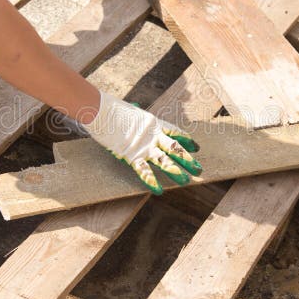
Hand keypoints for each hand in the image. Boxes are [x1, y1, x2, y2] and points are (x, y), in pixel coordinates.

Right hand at [81, 91, 201, 194]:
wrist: (100, 110)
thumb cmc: (111, 108)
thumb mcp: (129, 110)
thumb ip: (136, 112)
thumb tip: (136, 107)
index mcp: (153, 123)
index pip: (175, 132)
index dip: (186, 140)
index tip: (196, 147)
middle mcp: (152, 135)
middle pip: (175, 148)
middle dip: (187, 159)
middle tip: (198, 169)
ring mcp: (143, 146)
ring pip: (164, 160)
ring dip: (175, 171)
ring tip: (186, 181)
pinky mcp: (131, 155)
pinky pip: (143, 170)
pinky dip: (151, 181)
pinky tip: (158, 190)